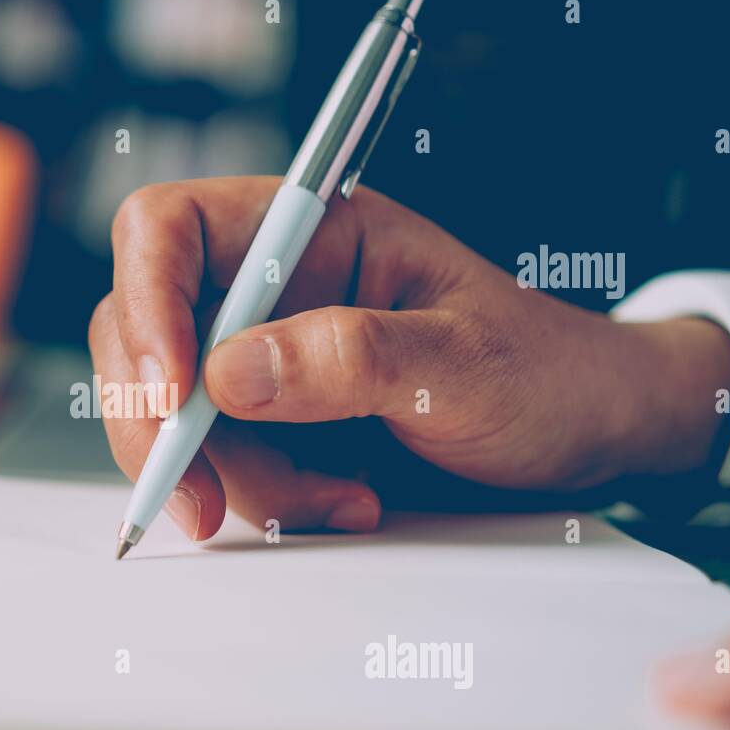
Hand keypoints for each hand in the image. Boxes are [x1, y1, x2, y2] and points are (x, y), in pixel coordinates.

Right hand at [89, 177, 729, 538]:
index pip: (171, 229)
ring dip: (236, 477)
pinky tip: (343, 501)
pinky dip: (262, 499)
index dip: (146, 301)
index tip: (173, 391)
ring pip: (175, 416)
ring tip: (341, 499)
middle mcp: (270, 287)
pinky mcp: (273, 423)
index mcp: (309, 228)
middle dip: (164, 424)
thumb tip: (225, 376)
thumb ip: (349, 357)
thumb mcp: (463, 360)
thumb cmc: (545, 371)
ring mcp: (265, 358)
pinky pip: (218, 463)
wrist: (586, 437)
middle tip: (201, 497)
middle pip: (143, 332)